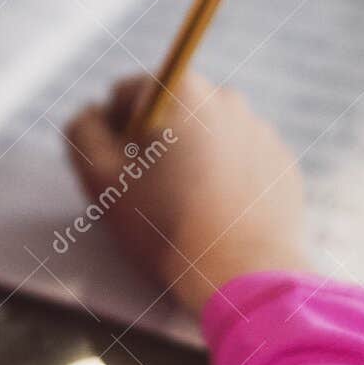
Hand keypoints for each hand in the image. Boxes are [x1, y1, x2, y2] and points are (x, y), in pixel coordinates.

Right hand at [63, 71, 307, 313]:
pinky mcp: (282, 163)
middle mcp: (225, 98)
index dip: (111, 132)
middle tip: (149, 192)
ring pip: (207, 136)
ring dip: (190, 160)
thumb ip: (82, 132)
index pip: (127, 94)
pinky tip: (216, 215)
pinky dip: (225, 179)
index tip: (118, 170)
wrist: (241, 273)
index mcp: (180, 91)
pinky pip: (241, 160)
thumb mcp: (100, 179)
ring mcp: (260, 130)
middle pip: (171, 113)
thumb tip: (92, 113)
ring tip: (185, 209)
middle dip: (154, 144)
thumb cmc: (164, 225)